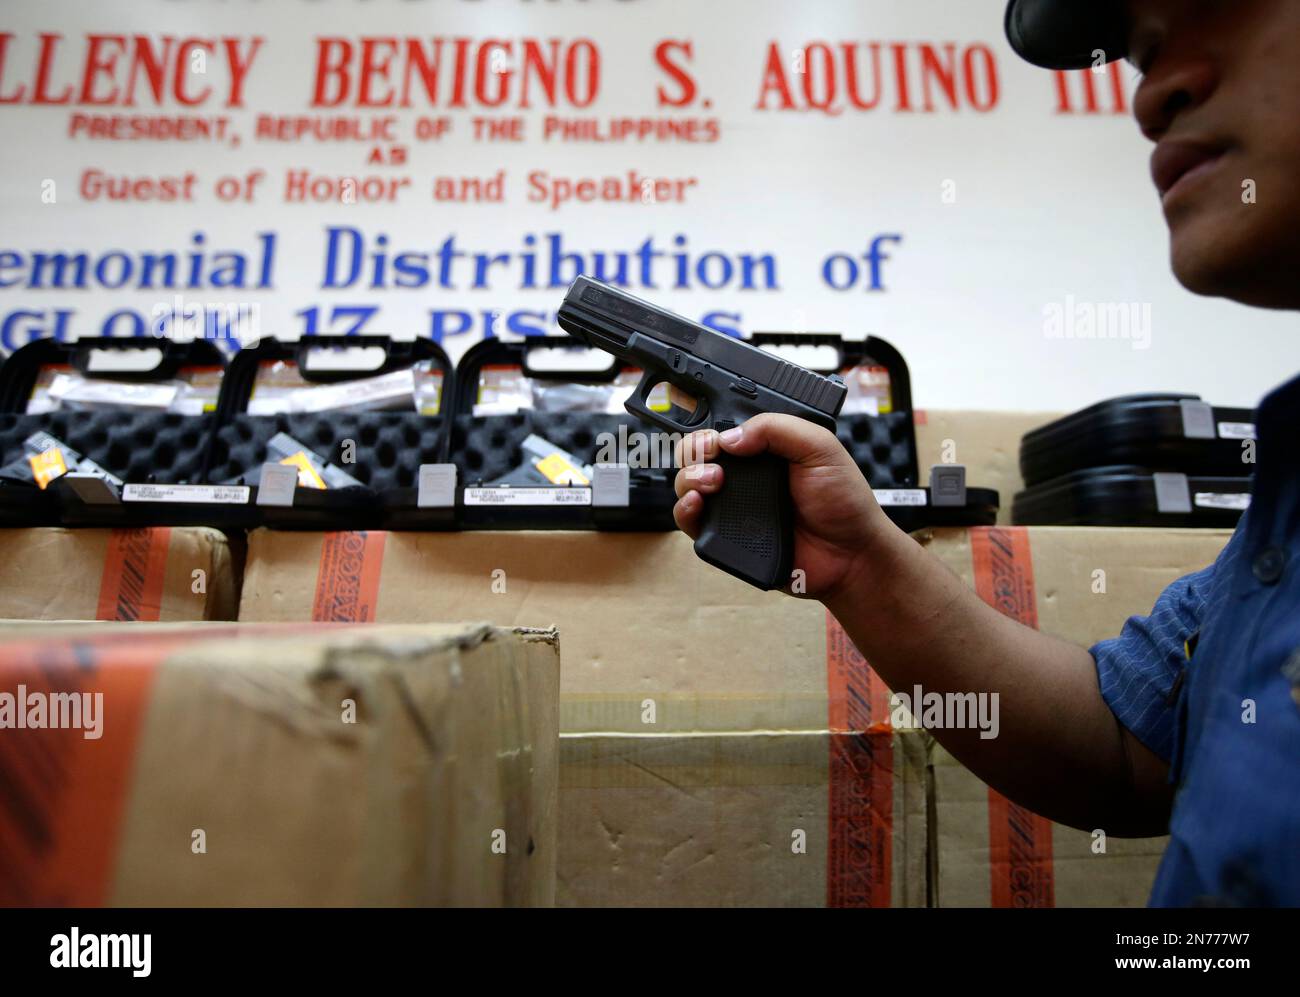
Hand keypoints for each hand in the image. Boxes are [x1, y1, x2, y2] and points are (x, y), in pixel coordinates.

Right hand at [673, 413, 892, 599]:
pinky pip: (692, 524)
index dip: (710, 431)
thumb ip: (777, 429)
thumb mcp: (819, 447)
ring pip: (688, 485)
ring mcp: (733, 506)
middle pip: (697, 455)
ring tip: (712, 484)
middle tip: (714, 460)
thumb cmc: (843, 501)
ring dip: (689, 478)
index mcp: (764, 450)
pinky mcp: (727, 537)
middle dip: (694, 452)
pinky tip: (696, 505)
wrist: (850, 554)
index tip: (715, 439)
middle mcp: (744, 476)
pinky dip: (684, 511)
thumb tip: (729, 437)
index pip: (723, 431)